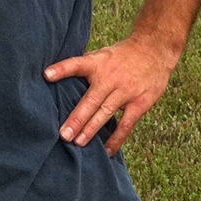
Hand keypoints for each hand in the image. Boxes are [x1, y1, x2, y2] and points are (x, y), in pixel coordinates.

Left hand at [44, 32, 178, 155]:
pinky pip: (126, 124)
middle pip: (91, 100)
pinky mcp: (140, 102)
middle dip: (77, 118)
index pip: (77, 64)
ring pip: (106, 113)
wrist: (154, 50)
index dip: (62, 69)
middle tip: (64, 134)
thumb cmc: (121, 55)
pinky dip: (117, 138)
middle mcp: (110, 77)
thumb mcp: (102, 54)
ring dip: (92, 129)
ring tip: (78, 143)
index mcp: (98, 63)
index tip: (46, 75)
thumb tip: (57, 77)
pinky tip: (107, 150)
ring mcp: (126, 91)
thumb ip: (85, 67)